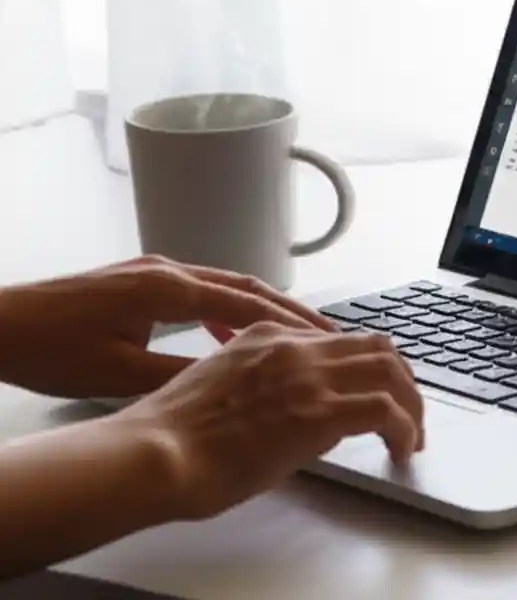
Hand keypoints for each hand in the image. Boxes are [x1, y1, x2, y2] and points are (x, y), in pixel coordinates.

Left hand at [0, 255, 336, 398]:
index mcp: (167, 289)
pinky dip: (229, 310)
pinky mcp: (140, 280)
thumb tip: (235, 385)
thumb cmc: (47, 350)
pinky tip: (231, 334)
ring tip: (297, 336)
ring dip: (264, 310)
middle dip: (291, 312)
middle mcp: (167, 270)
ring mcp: (153, 271)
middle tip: (330, 335)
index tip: (326, 342)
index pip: (246, 304)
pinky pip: (202, 290)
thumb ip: (182, 375)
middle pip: (246, 286)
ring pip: (226, 286)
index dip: (291, 325)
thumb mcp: (121, 375)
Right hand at [115, 321, 424, 519]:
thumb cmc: (174, 437)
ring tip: (411, 433)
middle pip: (373, 345)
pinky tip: (403, 448)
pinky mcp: (322, 411)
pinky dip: (405, 428)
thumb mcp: (223, 388)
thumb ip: (262, 385)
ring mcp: (310, 376)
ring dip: (410, 402)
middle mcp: (293, 346)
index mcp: (266, 337)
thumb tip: (291, 410)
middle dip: (399, 377)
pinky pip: (386, 410)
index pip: (335, 338)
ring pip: (390, 369)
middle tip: (406, 408)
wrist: (157, 453)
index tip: (374, 388)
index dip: (364, 365)